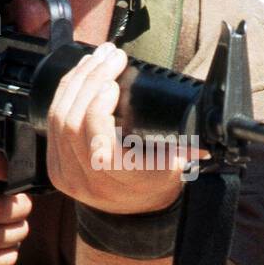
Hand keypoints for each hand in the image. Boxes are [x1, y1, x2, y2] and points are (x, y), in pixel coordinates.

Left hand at [46, 43, 197, 214]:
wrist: (135, 210)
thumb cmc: (159, 179)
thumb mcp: (176, 161)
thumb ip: (187, 141)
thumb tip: (212, 121)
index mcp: (121, 181)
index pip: (97, 144)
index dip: (98, 109)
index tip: (113, 82)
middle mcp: (89, 182)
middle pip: (73, 122)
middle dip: (90, 80)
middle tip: (110, 55)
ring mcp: (67, 175)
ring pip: (58, 119)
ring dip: (77, 81)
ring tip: (97, 57)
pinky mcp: (55, 166)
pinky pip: (51, 123)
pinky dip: (64, 93)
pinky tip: (79, 73)